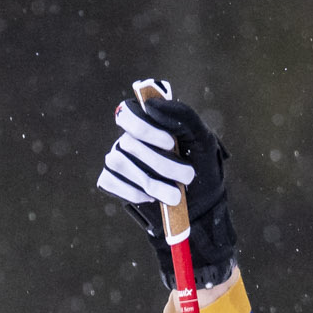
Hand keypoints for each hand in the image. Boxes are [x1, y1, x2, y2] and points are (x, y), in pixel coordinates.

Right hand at [97, 85, 237, 284]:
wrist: (200, 209)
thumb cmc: (202, 169)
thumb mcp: (202, 140)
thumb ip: (182, 115)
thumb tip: (150, 103)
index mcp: (150, 123)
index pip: (130, 112)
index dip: (145, 127)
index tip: (170, 143)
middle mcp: (130, 138)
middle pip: (129, 141)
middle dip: (159, 162)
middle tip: (186, 176)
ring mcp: (119, 160)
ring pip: (120, 162)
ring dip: (151, 181)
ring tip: (176, 195)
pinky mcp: (112, 182)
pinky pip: (110, 181)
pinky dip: (133, 192)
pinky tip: (152, 199)